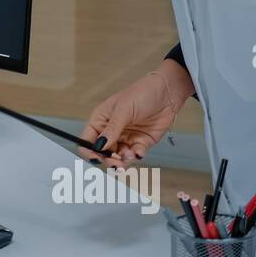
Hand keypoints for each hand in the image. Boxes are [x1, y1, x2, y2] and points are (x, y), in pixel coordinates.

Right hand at [79, 61, 193, 168]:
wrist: (167, 93)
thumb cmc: (142, 93)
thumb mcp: (124, 109)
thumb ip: (112, 129)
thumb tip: (99, 146)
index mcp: (101, 120)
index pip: (88, 139)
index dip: (88, 150)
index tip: (95, 158)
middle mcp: (111, 131)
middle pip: (102, 153)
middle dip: (108, 160)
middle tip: (115, 163)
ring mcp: (125, 138)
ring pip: (118, 157)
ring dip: (122, 160)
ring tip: (130, 155)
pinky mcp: (140, 143)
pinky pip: (134, 155)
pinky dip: (135, 156)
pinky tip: (138, 152)